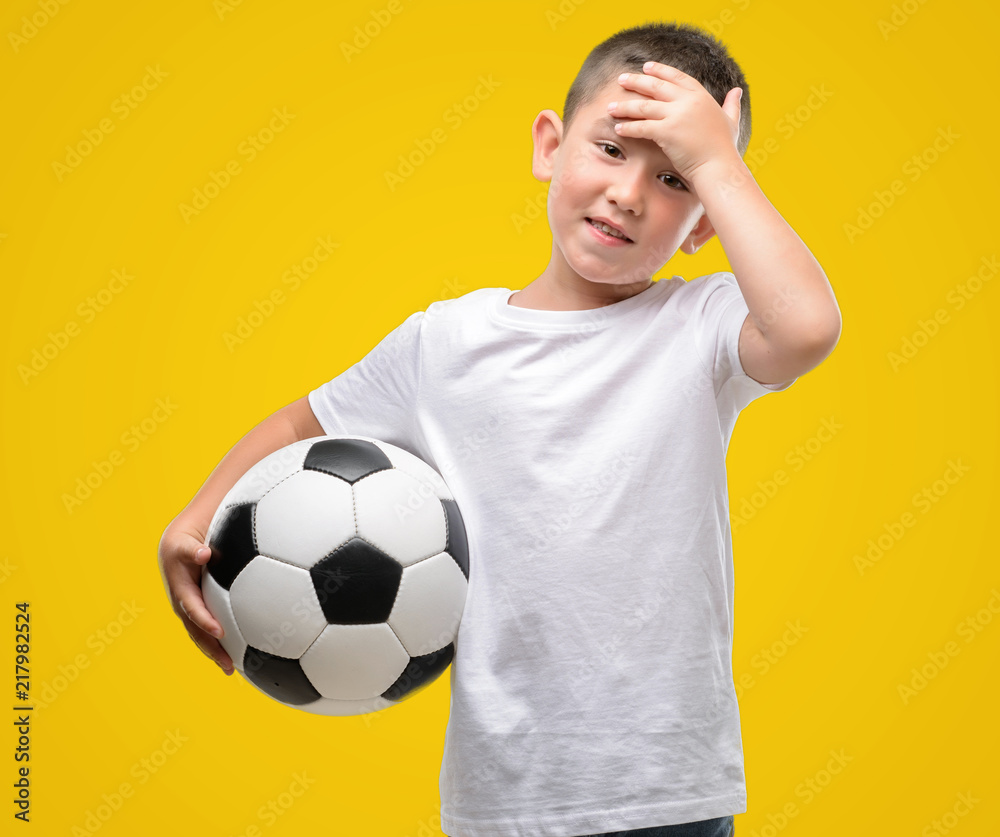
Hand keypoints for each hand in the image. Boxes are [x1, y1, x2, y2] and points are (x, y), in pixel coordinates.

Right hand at [157, 518, 234, 675]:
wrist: (175, 547)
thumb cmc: (184, 543)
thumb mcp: (184, 543)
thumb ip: (193, 549)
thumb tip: (204, 553)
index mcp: (180, 589)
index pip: (193, 609)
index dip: (204, 621)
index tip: (220, 633)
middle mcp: (183, 604)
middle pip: (196, 631)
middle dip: (211, 648)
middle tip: (228, 664)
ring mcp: (189, 610)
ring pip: (201, 636)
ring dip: (214, 653)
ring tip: (231, 669)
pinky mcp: (198, 612)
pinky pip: (207, 630)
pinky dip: (219, 644)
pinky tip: (237, 656)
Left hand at [608, 61, 741, 184]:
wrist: (719, 167)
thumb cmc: (724, 148)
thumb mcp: (731, 121)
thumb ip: (732, 105)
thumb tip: (737, 91)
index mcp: (701, 96)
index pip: (676, 77)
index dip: (660, 71)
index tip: (646, 67)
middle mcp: (687, 101)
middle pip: (655, 86)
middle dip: (636, 81)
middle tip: (621, 79)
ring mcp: (677, 115)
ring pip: (644, 106)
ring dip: (625, 106)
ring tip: (610, 106)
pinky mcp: (667, 132)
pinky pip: (642, 126)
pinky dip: (629, 126)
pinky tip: (618, 127)